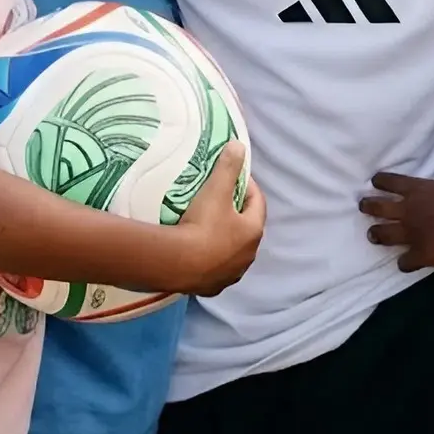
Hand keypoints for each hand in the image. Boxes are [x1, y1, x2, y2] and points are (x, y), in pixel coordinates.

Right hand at [170, 143, 264, 294]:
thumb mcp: (216, 189)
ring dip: (224, 239)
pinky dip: (210, 259)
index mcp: (253, 231)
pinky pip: (214, 269)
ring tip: (205, 226)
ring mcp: (230, 274)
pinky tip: (196, 252)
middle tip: (219, 201)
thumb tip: (239, 145)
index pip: (256, 202)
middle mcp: (247, 256)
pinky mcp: (212, 288)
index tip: (233, 178)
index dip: (246, 187)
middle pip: (245, 228)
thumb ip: (229, 166)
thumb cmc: (202, 224)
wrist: (176, 264)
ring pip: (231, 252)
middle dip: (235, 214)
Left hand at [361, 166, 433, 270]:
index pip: (393, 183)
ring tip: (372, 235)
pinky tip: (404, 264)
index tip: (375, 181)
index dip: (382, 181)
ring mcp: (411, 234)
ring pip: (385, 234)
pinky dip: (404, 263)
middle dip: (369, 206)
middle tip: (363, 206)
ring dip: (377, 234)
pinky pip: (405, 262)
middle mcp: (408, 211)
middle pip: (380, 208)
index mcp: (418, 191)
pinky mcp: (418, 254)